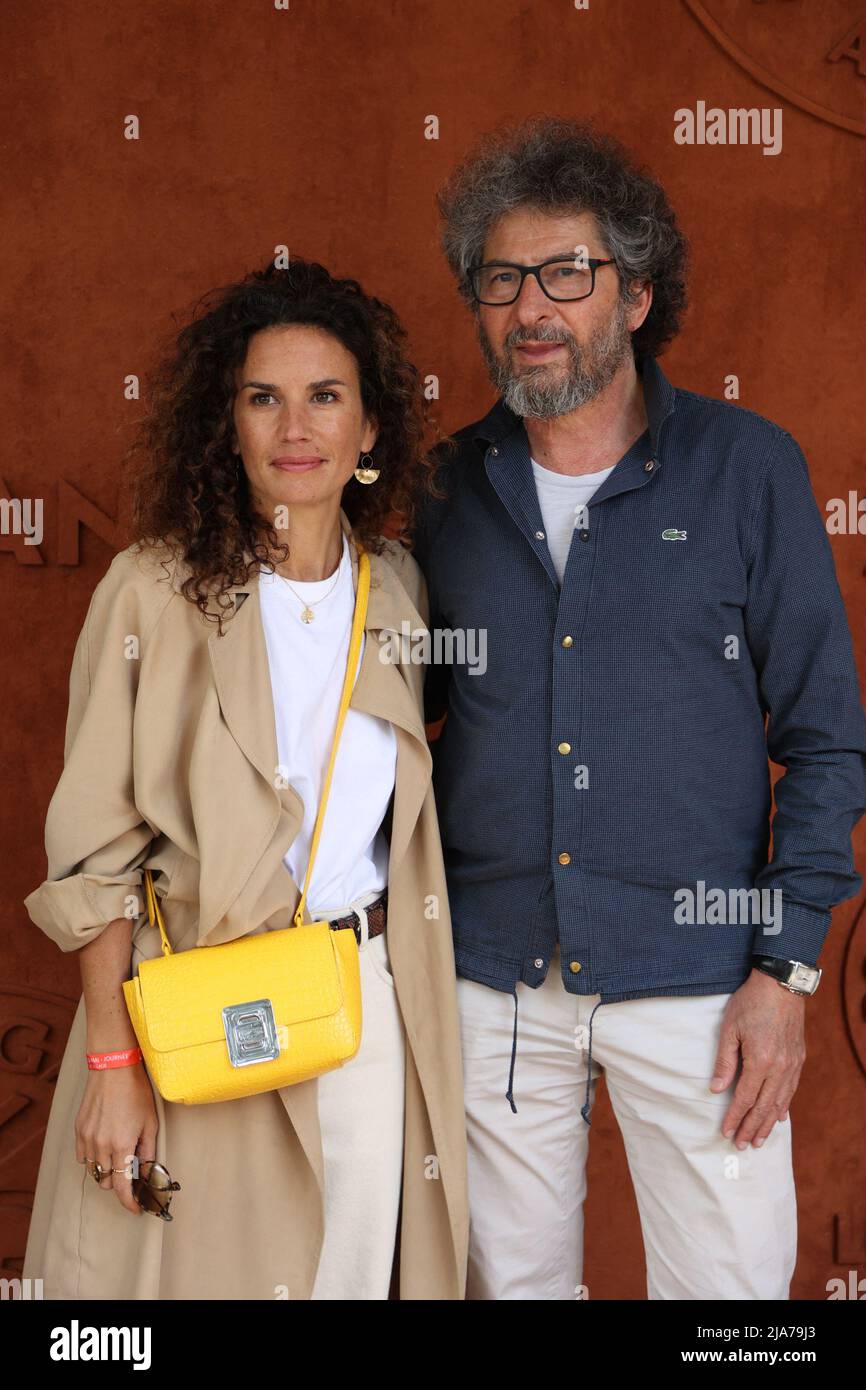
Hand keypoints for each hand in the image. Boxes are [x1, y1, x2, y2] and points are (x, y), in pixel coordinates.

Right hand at [75, 1064, 159, 1214]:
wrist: (112, 1069)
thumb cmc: (135, 1092)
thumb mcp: (150, 1122)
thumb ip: (147, 1151)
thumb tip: (149, 1172)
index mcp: (121, 1145)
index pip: (122, 1187)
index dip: (129, 1203)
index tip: (135, 1209)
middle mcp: (101, 1145)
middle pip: (107, 1181)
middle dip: (119, 1182)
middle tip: (131, 1172)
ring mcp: (87, 1138)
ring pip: (93, 1171)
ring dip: (106, 1170)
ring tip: (118, 1156)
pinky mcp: (78, 1130)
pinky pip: (83, 1156)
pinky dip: (93, 1158)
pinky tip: (104, 1147)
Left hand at [709, 968, 805, 1148]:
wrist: (781, 984)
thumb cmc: (751, 1003)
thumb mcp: (729, 1029)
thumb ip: (725, 1061)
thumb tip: (716, 1089)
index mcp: (760, 1060)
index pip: (745, 1098)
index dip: (735, 1117)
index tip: (726, 1133)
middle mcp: (780, 1067)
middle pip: (764, 1106)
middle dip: (751, 1127)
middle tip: (742, 1145)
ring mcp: (792, 1064)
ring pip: (780, 1102)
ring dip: (768, 1123)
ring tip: (758, 1139)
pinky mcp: (798, 1059)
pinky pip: (791, 1089)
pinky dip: (783, 1106)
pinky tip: (778, 1117)